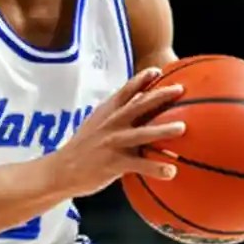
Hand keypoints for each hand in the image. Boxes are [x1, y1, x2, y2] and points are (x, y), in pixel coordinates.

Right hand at [49, 67, 186, 196]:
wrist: (61, 170)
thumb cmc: (83, 148)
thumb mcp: (95, 125)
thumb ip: (114, 114)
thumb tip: (138, 102)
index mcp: (106, 113)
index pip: (126, 91)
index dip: (142, 79)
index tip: (158, 70)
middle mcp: (110, 124)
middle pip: (138, 106)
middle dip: (160, 96)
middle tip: (180, 90)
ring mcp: (112, 143)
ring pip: (141, 134)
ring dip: (162, 130)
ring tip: (182, 128)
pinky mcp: (113, 164)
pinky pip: (139, 165)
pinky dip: (155, 168)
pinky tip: (172, 172)